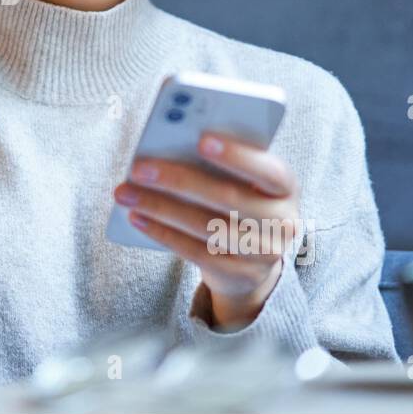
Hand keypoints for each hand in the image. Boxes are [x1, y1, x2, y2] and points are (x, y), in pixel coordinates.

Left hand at [113, 131, 300, 326]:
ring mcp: (263, 253)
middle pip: (228, 198)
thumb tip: (170, 143)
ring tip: (126, 193)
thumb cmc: (241, 202)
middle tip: (139, 168)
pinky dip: (162, 232)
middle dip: (179, 180)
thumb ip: (221, 163)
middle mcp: (282, 222)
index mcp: (286, 187)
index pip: (270, 170)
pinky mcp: (238, 274)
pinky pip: (194, 252)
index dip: (238, 155)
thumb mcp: (244, 181)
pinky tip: (137, 218)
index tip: (201, 139)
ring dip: (160, 207)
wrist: (255, 262)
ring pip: (205, 227)